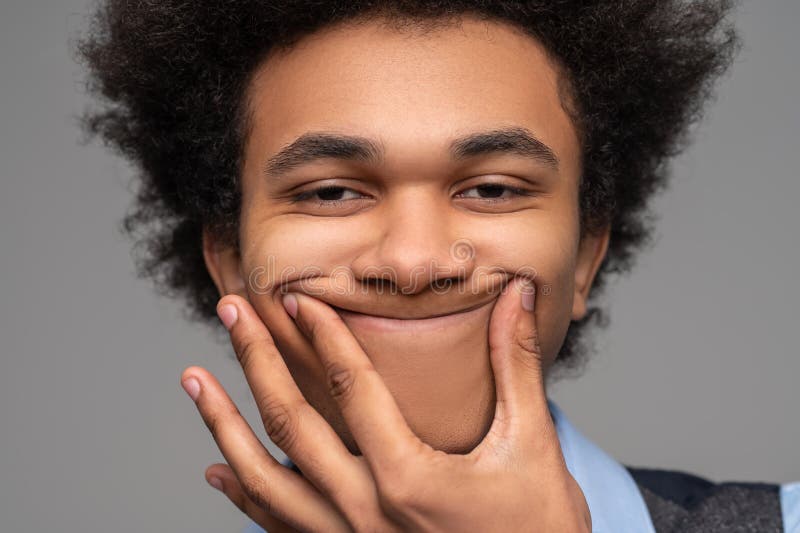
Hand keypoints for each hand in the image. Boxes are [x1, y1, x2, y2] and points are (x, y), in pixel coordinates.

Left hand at [180, 277, 590, 531]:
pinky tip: (217, 471)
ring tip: (194, 378)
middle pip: (292, 422)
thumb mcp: (532, 446)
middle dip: (255, 359)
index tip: (295, 298)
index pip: (351, 388)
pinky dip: (243, 494)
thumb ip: (517, 365)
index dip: (322, 335)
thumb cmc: (537, 531)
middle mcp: (365, 512)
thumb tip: (519, 296)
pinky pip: (278, 525)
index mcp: (408, 478)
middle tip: (230, 310)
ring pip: (265, 478)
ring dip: (224, 424)